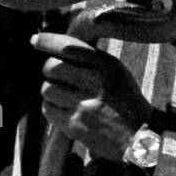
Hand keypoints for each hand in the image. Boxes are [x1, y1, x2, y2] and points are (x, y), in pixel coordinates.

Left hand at [32, 33, 151, 161]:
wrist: (141, 135)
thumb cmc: (126, 100)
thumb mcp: (116, 71)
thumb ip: (91, 60)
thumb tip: (58, 49)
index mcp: (107, 65)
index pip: (69, 46)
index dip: (47, 41)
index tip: (35, 40)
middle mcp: (95, 83)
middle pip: (52, 67)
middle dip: (50, 70)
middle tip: (58, 75)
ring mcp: (83, 105)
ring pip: (47, 89)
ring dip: (51, 90)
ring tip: (64, 94)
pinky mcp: (75, 126)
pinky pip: (48, 109)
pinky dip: (51, 107)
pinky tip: (63, 108)